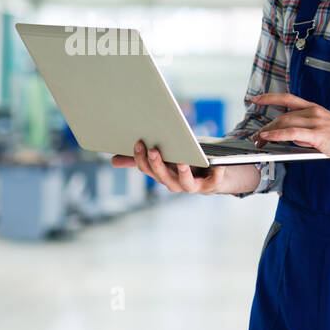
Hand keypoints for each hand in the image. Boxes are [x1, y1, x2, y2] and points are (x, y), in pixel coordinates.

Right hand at [111, 140, 254, 194]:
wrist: (214, 176)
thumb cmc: (185, 162)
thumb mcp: (163, 158)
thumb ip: (140, 160)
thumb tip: (112, 161)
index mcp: (161, 175)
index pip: (147, 169)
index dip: (141, 158)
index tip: (139, 142)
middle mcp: (174, 183)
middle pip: (163, 177)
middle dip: (157, 164)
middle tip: (154, 150)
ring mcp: (193, 186)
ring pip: (185, 183)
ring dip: (182, 173)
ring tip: (182, 162)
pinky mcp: (211, 185)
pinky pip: (214, 181)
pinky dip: (216, 174)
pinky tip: (216, 165)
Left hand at [249, 92, 329, 163]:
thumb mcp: (324, 131)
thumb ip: (308, 133)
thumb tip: (293, 138)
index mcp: (315, 109)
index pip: (288, 98)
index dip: (270, 97)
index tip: (256, 98)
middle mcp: (314, 112)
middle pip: (283, 116)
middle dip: (266, 126)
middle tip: (256, 136)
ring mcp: (316, 122)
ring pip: (285, 123)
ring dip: (268, 132)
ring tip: (258, 140)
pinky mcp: (319, 134)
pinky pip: (292, 133)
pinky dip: (277, 134)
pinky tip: (267, 137)